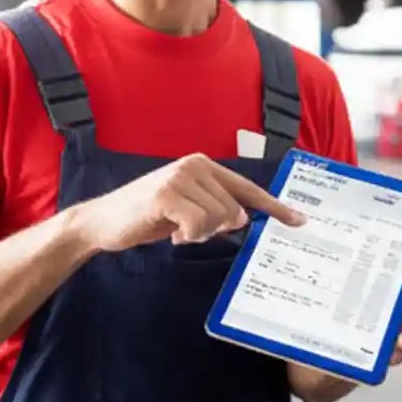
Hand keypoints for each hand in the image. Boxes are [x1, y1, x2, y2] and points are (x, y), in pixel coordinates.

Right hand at [76, 153, 305, 251]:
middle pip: (235, 210)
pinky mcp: (167, 194)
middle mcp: (195, 165)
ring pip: (219, 219)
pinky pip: (199, 225)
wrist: (102, 222)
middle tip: (188, 231)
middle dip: (217, 230)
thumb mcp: (188, 211)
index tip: (299, 221)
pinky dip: (187, 236)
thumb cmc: (148, 217)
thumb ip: (217, 210)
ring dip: (199, 234)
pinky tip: (169, 232)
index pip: (248, 189)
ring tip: (176, 229)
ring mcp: (181, 177)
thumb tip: (243, 219)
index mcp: (203, 166)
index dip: (275, 206)